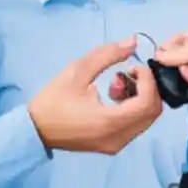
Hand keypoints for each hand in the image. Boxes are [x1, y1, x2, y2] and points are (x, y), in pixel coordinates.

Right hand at [27, 36, 162, 154]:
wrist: (35, 129)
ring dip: (139, 98)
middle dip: (146, 88)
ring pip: (146, 119)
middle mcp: (118, 138)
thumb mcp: (77, 72)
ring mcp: (116, 145)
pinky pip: (135, 125)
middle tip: (127, 74)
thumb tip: (132, 41)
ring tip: (115, 85)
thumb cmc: (53, 101)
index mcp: (109, 122)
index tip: (133, 66)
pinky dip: (132, 109)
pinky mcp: (113, 146)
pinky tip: (113, 98)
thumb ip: (107, 55)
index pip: (147, 102)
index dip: (148, 80)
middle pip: (152, 112)